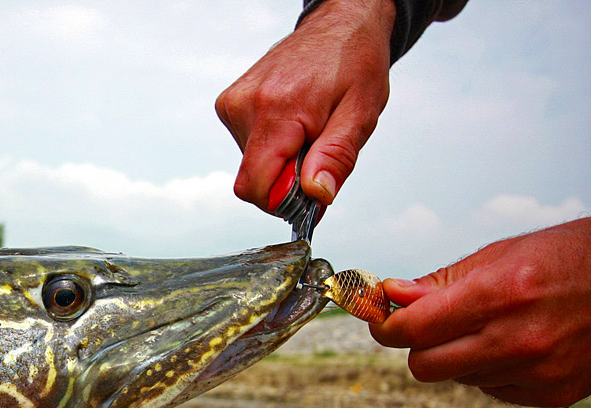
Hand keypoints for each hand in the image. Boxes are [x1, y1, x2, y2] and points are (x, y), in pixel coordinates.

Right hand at [215, 0, 395, 208]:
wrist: (339, 24)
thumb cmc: (355, 64)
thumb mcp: (361, 113)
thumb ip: (336, 157)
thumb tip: (317, 195)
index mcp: (277, 110)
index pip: (256, 186)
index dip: (283, 201)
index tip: (311, 190)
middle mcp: (246, 106)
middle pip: (253, 180)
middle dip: (286, 180)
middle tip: (317, 152)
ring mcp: (233, 103)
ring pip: (250, 165)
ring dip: (281, 161)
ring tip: (307, 129)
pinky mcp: (229, 103)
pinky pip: (246, 146)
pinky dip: (271, 145)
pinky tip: (292, 120)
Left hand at [370, 218, 590, 406]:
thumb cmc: (566, 260)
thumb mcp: (500, 256)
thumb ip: (439, 284)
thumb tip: (391, 296)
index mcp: (499, 294)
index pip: (413, 330)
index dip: (387, 327)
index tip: (383, 321)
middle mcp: (517, 338)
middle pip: (425, 367)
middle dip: (418, 347)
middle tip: (429, 327)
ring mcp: (537, 371)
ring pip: (458, 379)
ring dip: (460, 357)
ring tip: (492, 327)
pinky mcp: (552, 393)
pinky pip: (492, 390)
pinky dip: (492, 371)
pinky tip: (517, 344)